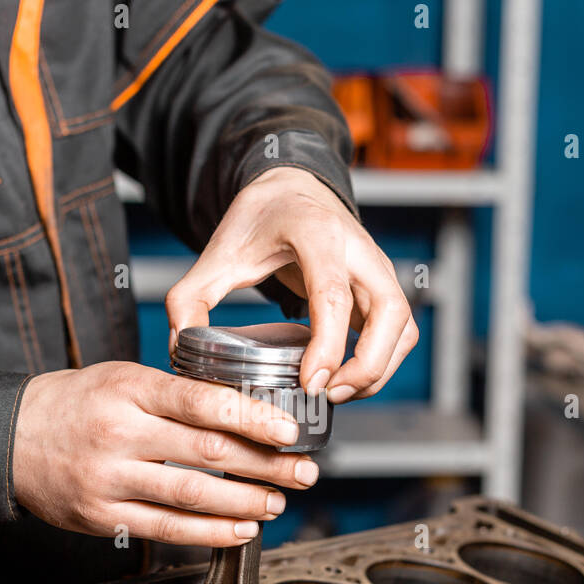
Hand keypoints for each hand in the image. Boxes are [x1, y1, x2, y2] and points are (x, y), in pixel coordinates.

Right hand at [13, 362, 319, 546]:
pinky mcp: (103, 516)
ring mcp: (109, 478)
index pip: (203, 402)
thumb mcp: (124, 378)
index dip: (253, 419)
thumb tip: (246, 414)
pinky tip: (242, 530)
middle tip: (305, 472)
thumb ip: (177, 393)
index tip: (290, 430)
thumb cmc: (76, 403)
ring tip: (278, 502)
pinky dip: (211, 533)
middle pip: (208, 452)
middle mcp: (120, 432)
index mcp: (131, 388)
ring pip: (192, 495)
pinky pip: (167, 529)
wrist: (9, 439)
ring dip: (245, 502)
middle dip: (266, 465)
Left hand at [166, 166, 418, 402]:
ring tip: (337, 392)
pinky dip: (384, 362)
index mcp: (317, 235)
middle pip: (390, 313)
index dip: (328, 345)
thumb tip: (181, 345)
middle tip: (329, 393)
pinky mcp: (382, 288)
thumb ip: (190, 297)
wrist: (291, 190)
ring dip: (380, 368)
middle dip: (368, 365)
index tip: (311, 381)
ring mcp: (377, 269)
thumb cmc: (260, 219)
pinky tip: (347, 379)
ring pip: (402, 326)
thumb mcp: (218, 252)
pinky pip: (400, 332)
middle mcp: (358, 250)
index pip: (334, 295)